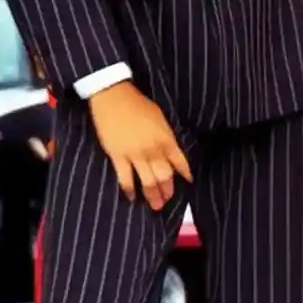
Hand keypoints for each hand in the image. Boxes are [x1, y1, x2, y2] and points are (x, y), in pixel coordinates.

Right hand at [87, 81, 191, 210]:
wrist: (114, 96)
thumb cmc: (138, 103)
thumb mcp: (160, 117)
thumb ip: (166, 136)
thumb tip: (171, 150)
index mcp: (165, 138)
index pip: (179, 162)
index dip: (184, 173)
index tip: (187, 182)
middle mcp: (152, 149)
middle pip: (164, 176)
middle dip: (167, 190)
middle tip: (167, 200)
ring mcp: (134, 154)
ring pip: (147, 181)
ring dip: (152, 195)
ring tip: (155, 205)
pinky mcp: (117, 156)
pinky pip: (125, 178)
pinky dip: (130, 190)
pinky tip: (133, 198)